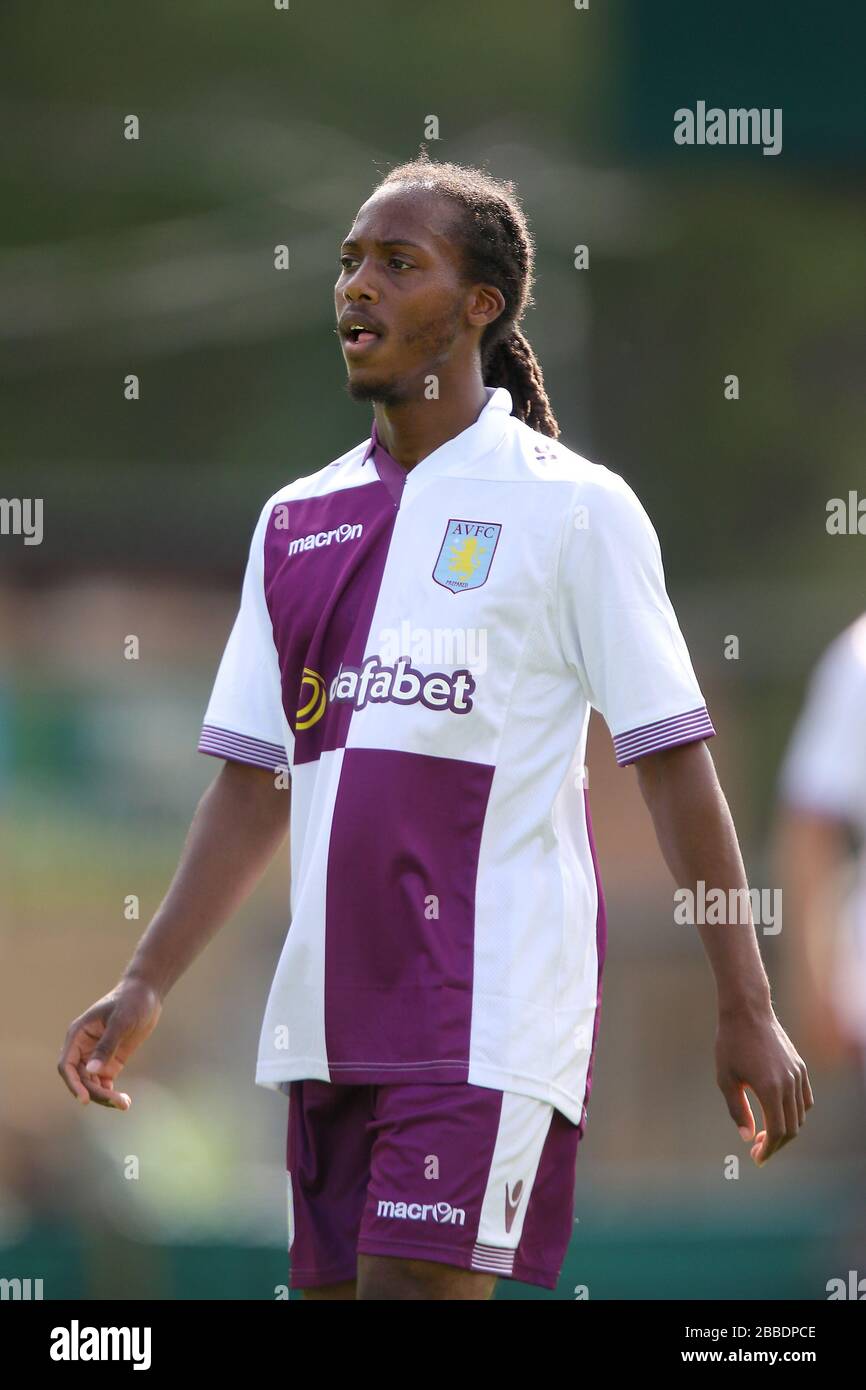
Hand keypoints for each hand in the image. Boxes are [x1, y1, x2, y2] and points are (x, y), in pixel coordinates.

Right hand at [57, 977, 161, 1110]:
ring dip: (104, 1096)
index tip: (85, 1100)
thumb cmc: (132, 1001)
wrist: (147, 994)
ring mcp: (96, 1055)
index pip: (67, 1065)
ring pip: (92, 1083)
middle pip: (81, 1079)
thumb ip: (107, 1045)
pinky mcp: (111, 1060)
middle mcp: (83, 1047)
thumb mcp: (121, 1021)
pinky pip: (104, 1081)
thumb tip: (91, 1070)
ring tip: (124, 1104)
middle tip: (117, 1102)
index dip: (73, 1084)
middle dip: (95, 1093)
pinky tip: (123, 1100)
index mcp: (78, 1035)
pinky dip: (110, 1092)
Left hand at [715, 1004, 813, 1165]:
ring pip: (800, 1115)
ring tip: (766, 1133)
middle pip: (791, 1128)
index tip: (757, 1158)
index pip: (776, 1132)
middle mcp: (789, 1084)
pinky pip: (805, 1099)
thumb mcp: (726, 1079)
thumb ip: (737, 1110)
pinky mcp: (800, 1067)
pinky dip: (796, 1112)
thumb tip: (747, 1137)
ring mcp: (798, 1075)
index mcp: (770, 1089)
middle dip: (775, 1144)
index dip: (768, 1150)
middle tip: (758, 1149)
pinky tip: (779, 1113)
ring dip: (786, 1129)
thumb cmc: (731, 1043)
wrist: (748, 1012)